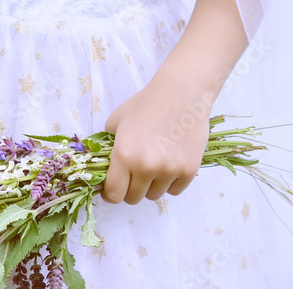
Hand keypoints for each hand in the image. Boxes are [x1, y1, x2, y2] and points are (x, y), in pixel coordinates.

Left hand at [101, 73, 211, 204]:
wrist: (179, 95)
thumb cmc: (144, 105)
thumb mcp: (115, 122)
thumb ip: (108, 147)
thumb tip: (104, 167)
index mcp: (124, 155)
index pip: (114, 194)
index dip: (111, 194)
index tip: (113, 188)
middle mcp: (146, 167)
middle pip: (134, 198)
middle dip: (130, 189)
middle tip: (133, 173)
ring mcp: (169, 171)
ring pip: (154, 196)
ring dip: (151, 185)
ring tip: (153, 163)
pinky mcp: (188, 171)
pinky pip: (174, 190)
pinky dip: (170, 182)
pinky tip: (168, 163)